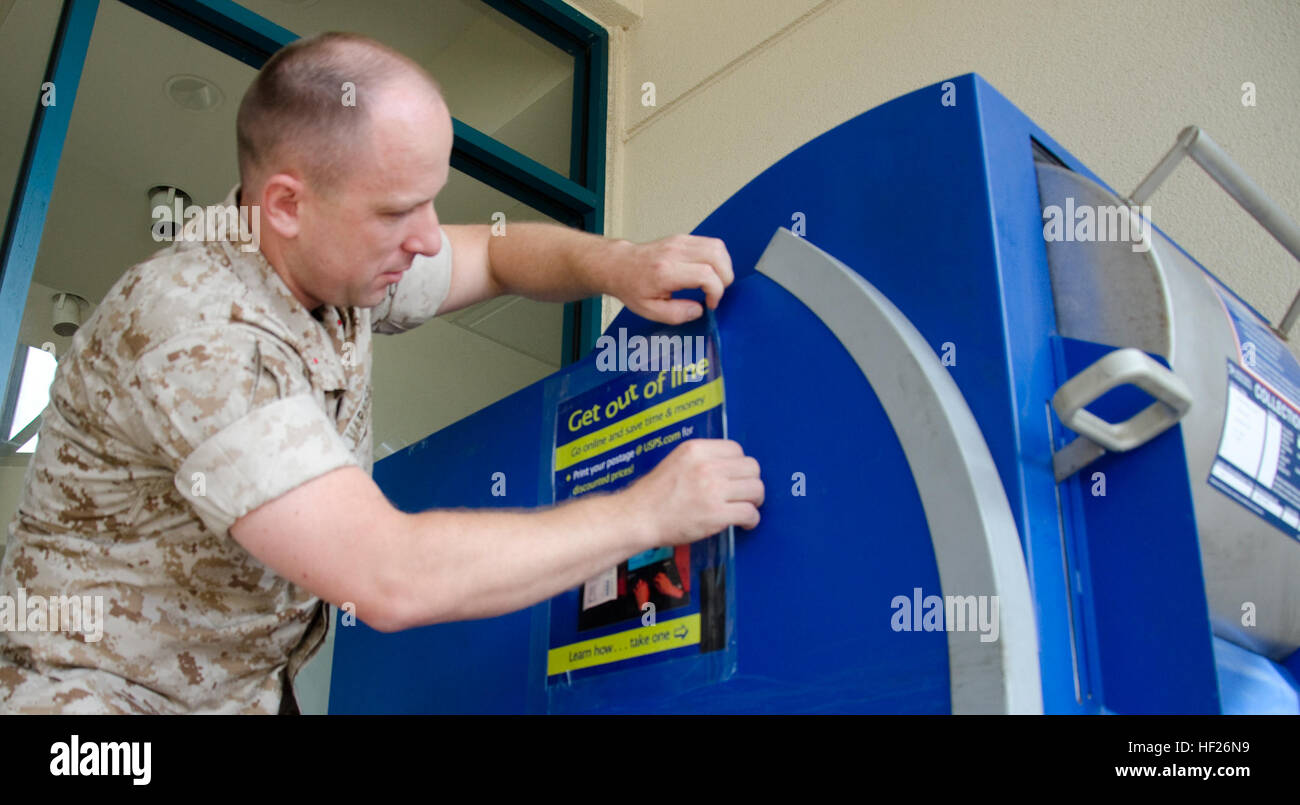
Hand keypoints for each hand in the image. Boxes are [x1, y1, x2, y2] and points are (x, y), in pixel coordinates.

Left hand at [607, 234, 733, 323]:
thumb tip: (699, 310)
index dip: (716, 292)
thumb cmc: (632, 287)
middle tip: (715, 293)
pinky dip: (717, 259)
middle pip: (716, 256)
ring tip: (715, 282)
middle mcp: (674, 252)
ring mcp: (679, 241)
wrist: (619, 265)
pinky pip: (711, 243)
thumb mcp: (649, 310)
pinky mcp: (682, 238)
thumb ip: (676, 314)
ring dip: (724, 267)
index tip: (710, 304)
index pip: (706, 274)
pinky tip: (708, 272)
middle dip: (725, 278)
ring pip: (717, 246)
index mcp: (666, 272)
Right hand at [619, 439, 762, 548]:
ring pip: (756, 489)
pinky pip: (749, 513)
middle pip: (751, 467)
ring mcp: (713, 490)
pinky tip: (744, 523)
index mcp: (696, 449)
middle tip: (745, 493)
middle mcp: (707, 466)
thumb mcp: (676, 461)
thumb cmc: (654, 494)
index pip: (736, 449)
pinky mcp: (716, 514)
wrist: (638, 518)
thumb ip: (702, 459)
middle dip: (751, 481)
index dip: (739, 465)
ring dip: (754, 501)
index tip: (736, 477)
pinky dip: (751, 519)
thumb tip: (729, 467)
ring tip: (746, 508)